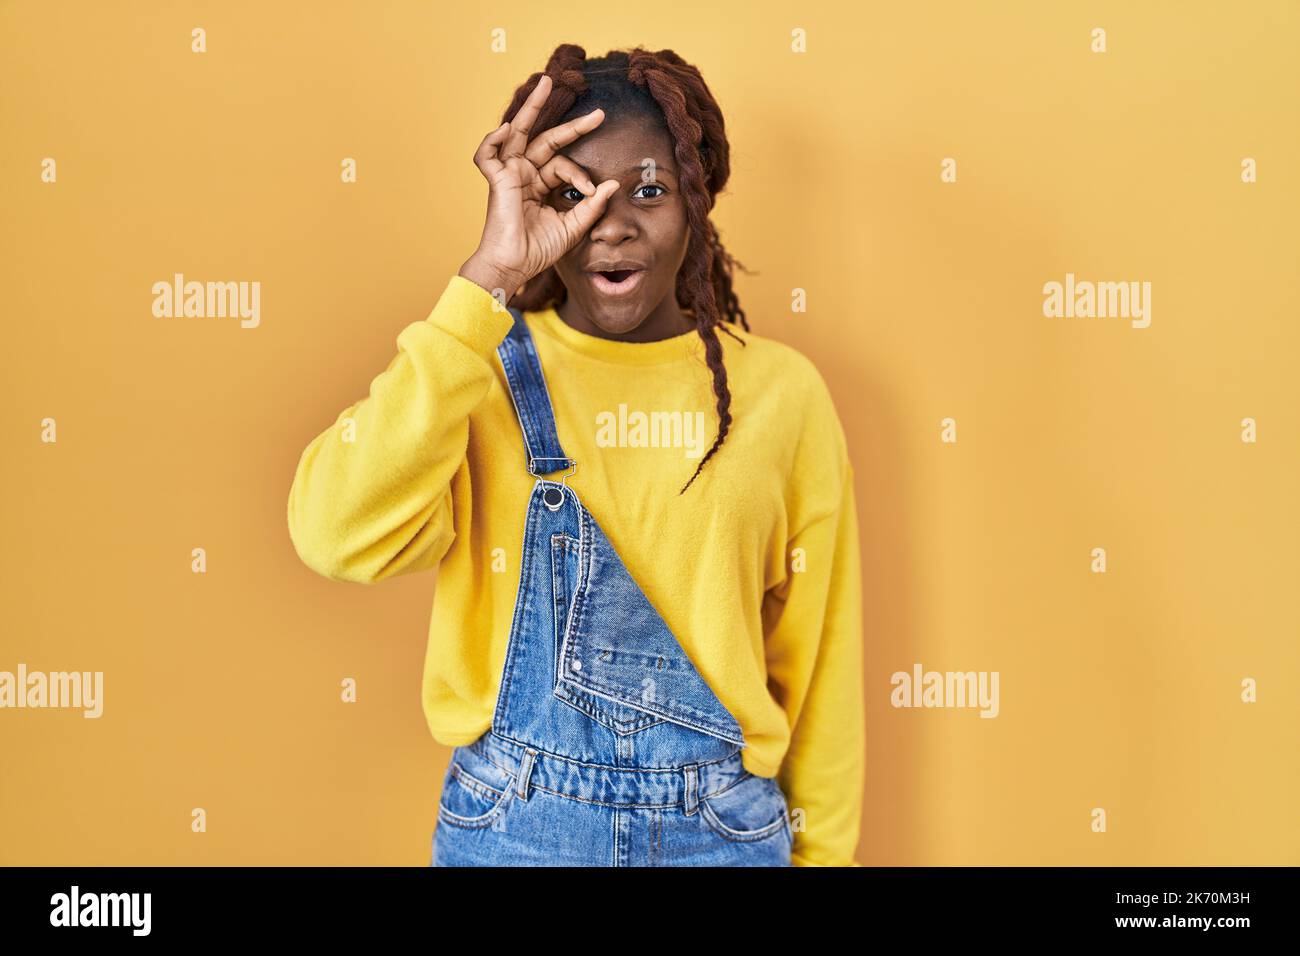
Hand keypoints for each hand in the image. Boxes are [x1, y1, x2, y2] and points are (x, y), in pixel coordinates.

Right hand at [459, 73, 619, 296]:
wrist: (515, 266)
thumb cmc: (538, 250)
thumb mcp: (573, 227)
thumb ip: (592, 205)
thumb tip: (612, 184)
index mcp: (541, 184)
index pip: (564, 165)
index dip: (580, 174)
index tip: (592, 191)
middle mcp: (525, 174)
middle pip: (547, 139)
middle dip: (571, 125)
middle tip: (598, 113)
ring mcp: (509, 175)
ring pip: (519, 133)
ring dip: (531, 107)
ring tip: (546, 83)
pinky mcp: (496, 181)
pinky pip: (488, 154)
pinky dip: (493, 139)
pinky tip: (508, 128)